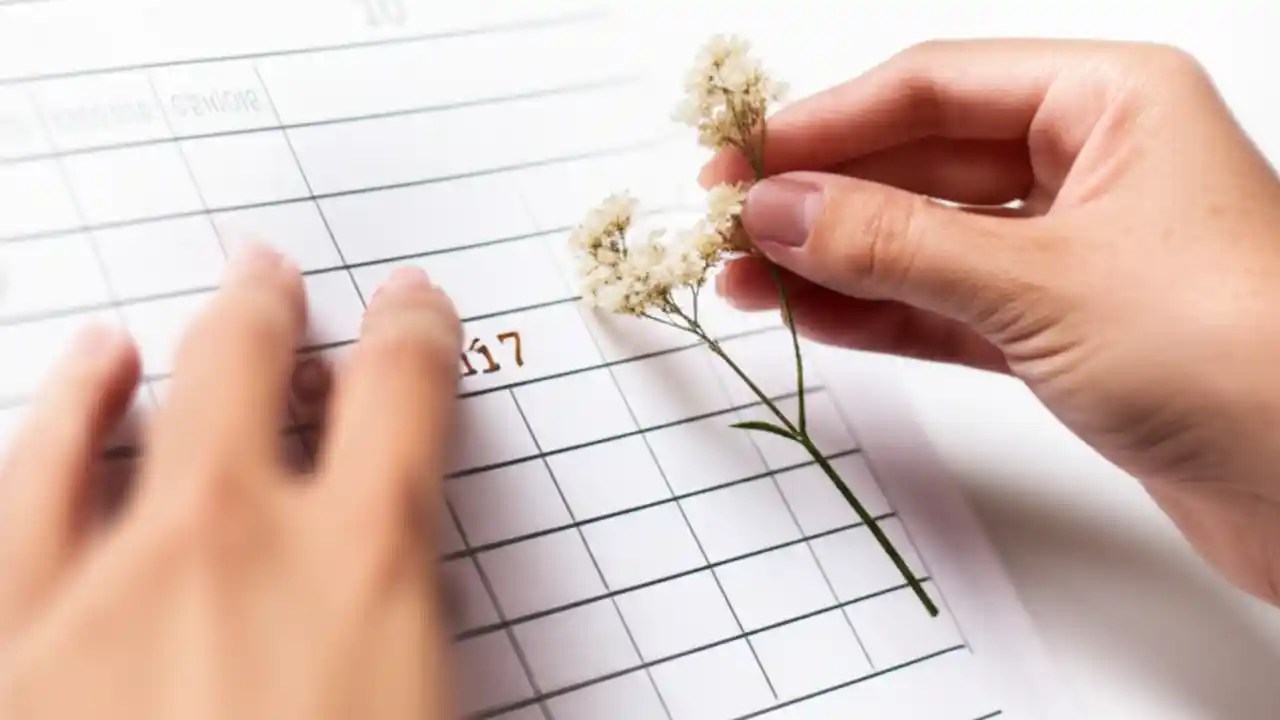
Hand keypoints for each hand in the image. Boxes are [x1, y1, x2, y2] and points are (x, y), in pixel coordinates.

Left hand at [0, 245, 460, 718]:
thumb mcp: (431, 708)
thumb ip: (412, 625)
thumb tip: (399, 608)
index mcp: (362, 569)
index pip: (402, 393)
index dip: (411, 334)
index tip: (410, 312)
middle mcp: (229, 548)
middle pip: (245, 373)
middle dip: (260, 315)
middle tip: (264, 282)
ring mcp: (100, 588)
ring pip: (95, 429)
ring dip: (109, 376)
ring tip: (110, 346)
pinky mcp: (9, 649)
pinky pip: (14, 513)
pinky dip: (35, 450)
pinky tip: (40, 429)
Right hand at [704, 40, 1279, 603]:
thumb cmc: (1241, 355)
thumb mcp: (1038, 283)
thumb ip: (895, 243)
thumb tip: (780, 209)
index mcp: (1112, 103)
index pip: (937, 86)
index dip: (829, 121)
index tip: (747, 152)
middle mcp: (1094, 166)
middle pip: (924, 159)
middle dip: (823, 194)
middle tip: (730, 217)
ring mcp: (1077, 251)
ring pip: (928, 239)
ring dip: (836, 259)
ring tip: (746, 277)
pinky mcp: (1066, 330)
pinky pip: (949, 304)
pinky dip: (881, 312)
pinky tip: (813, 314)